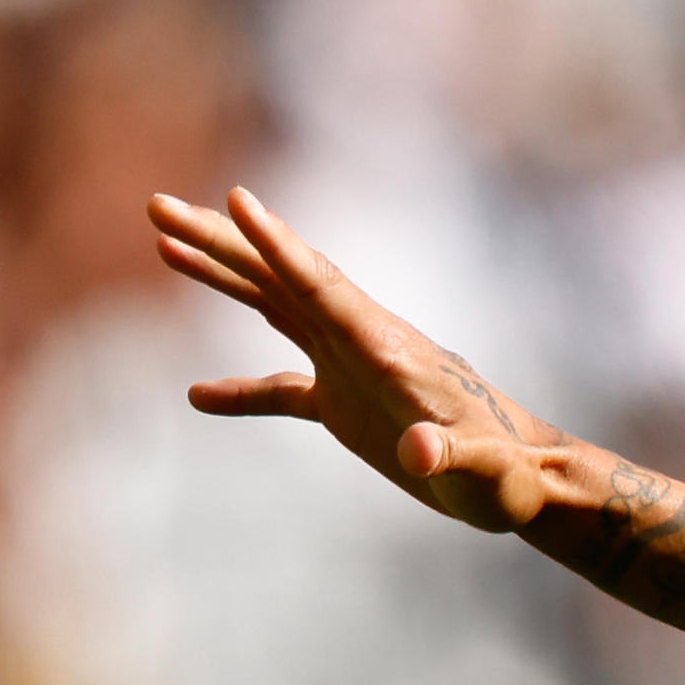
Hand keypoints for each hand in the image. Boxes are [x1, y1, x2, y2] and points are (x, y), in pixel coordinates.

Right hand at [158, 185, 574, 532]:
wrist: (528, 485)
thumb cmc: (510, 478)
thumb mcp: (484, 472)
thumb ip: (451, 456)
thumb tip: (418, 453)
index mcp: (388, 350)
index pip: (322, 286)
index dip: (278, 245)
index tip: (236, 199)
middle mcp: (365, 344)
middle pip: (282, 280)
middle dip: (223, 242)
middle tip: (156, 205)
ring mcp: (354, 370)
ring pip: (276, 309)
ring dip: (223, 276)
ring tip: (163, 242)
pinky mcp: (350, 406)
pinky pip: (283, 389)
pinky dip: (241, 391)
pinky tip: (197, 396)